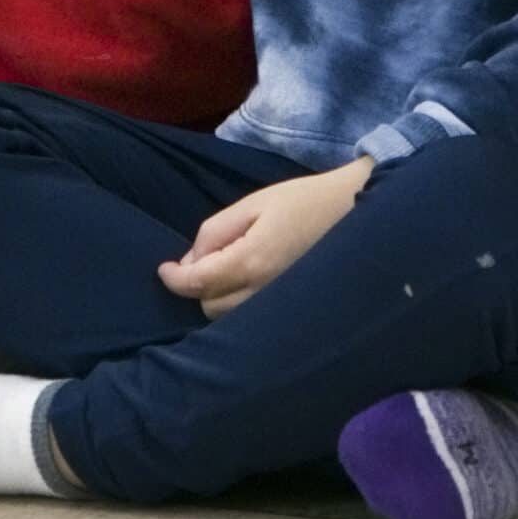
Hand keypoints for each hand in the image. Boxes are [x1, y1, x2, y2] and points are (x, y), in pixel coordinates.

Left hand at [157, 158, 374, 318]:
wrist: (353, 210)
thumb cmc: (303, 200)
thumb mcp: (254, 202)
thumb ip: (216, 230)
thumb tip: (192, 259)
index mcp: (252, 262)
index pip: (197, 283)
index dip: (174, 278)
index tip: (164, 269)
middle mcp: (262, 292)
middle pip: (208, 305)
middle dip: (197, 284)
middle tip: (204, 256)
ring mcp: (277, 305)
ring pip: (228, 318)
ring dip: (216, 297)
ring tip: (223, 268)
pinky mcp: (287, 308)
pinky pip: (248, 317)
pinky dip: (235, 304)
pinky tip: (241, 283)